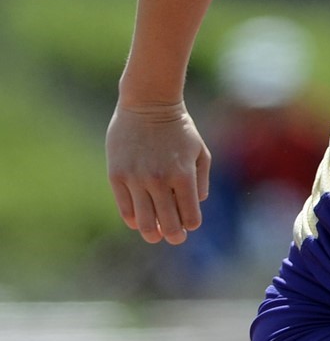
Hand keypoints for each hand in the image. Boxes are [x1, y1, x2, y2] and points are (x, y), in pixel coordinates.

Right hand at [106, 101, 211, 243]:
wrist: (147, 103)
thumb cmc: (179, 128)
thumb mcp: (200, 152)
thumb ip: (201, 181)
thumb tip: (194, 205)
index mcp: (184, 176)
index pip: (190, 217)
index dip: (190, 224)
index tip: (188, 223)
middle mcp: (160, 181)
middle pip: (168, 225)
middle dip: (174, 235)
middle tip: (174, 236)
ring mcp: (136, 179)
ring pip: (145, 223)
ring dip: (152, 233)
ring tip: (155, 233)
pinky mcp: (117, 175)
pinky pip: (125, 209)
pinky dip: (134, 219)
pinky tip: (139, 219)